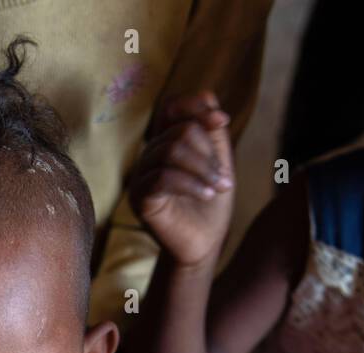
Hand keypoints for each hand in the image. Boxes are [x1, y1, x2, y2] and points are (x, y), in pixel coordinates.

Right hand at [128, 92, 234, 266]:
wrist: (203, 243)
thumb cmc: (211, 203)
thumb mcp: (218, 159)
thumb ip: (212, 129)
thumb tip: (208, 99)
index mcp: (165, 141)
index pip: (172, 106)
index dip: (196, 107)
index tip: (222, 122)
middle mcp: (148, 154)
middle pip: (178, 131)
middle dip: (208, 153)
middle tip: (225, 179)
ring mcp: (140, 176)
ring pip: (171, 151)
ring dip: (204, 169)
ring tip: (221, 188)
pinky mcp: (139, 198)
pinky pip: (163, 178)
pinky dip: (192, 184)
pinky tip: (207, 196)